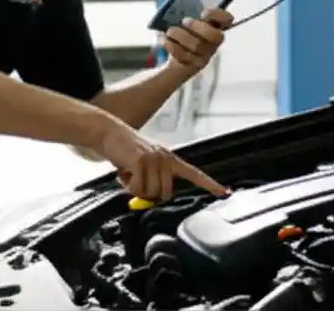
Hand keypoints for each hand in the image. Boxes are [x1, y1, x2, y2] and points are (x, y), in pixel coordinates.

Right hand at [92, 116, 227, 201]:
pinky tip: (124, 172)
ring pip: (151, 193)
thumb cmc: (124, 152)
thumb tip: (149, 201)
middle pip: (165, 194)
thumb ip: (150, 183)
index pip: (194, 174)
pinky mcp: (141, 161)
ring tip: (129, 174)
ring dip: (136, 189)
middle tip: (136, 181)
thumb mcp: (142, 167)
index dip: (210, 185)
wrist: (108, 133)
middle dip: (148, 194)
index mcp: (169, 159)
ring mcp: (154, 159)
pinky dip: (128, 186)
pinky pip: (138, 188)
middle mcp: (165, 159)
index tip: (224, 192)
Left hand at [163, 8, 233, 73]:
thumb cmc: (184, 36)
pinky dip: (171, 45)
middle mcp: (213, 43)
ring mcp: (205, 56)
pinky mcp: (193, 66)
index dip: (217, 15)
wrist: (177, 61)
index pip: (227, 19)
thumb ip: (192, 15)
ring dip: (180, 34)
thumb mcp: (190, 23)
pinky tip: (163, 39)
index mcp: (215, 28)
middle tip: (184, 21)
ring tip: (170, 31)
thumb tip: (184, 4)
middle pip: (215, 36)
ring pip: (197, 45)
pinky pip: (184, 56)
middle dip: (198, 27)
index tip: (203, 13)